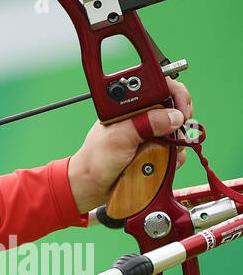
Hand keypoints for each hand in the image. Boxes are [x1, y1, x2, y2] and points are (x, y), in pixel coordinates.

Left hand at [68, 79, 192, 215]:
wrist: (92, 186)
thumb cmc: (97, 159)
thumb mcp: (119, 138)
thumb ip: (146, 123)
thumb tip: (175, 117)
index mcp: (131, 106)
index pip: (162, 88)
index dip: (178, 95)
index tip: (183, 111)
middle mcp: (142, 117)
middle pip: (176, 109)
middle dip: (179, 123)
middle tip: (174, 135)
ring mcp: (149, 134)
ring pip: (177, 132)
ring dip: (175, 144)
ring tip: (156, 154)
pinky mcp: (154, 149)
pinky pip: (174, 150)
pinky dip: (172, 158)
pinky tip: (156, 164)